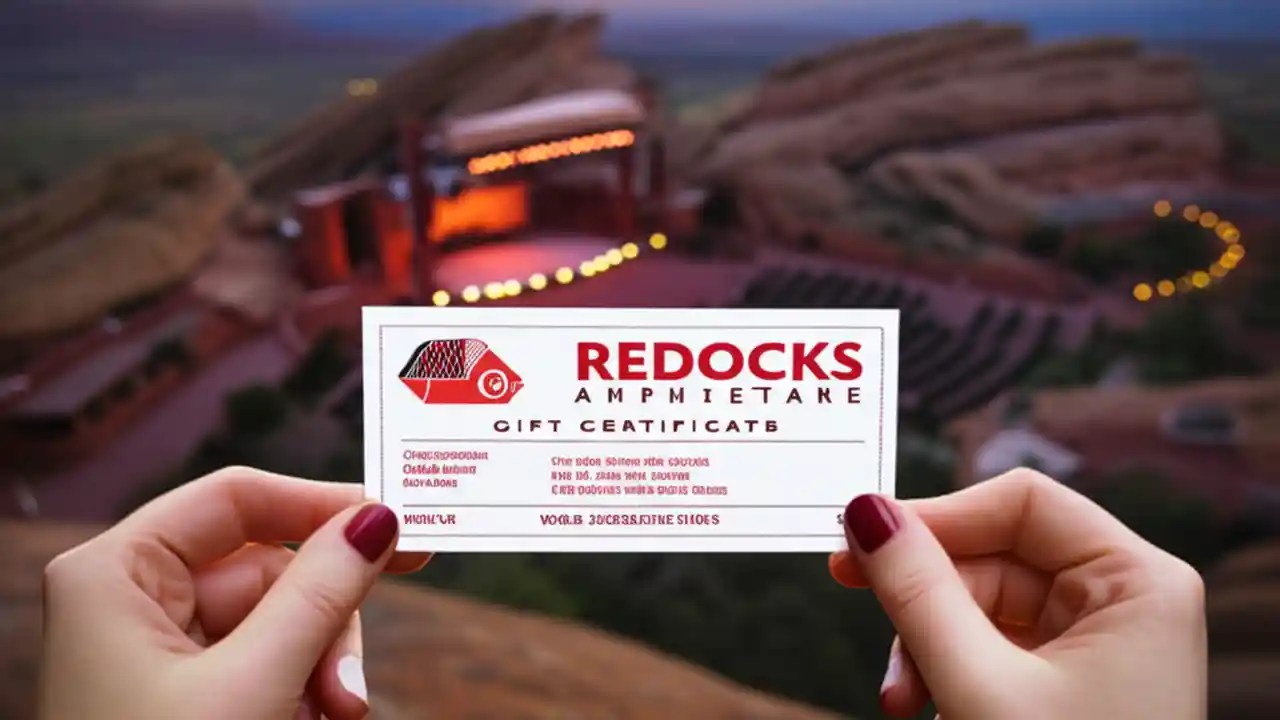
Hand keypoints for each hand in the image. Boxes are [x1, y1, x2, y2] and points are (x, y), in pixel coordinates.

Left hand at [39, 466, 431, 719]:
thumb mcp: (254, 685)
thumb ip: (321, 594)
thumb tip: (378, 519)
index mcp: (119, 573)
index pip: (237, 499)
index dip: (320, 505)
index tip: (396, 525)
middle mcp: (135, 600)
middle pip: (270, 568)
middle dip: (324, 625)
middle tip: (349, 688)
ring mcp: (160, 650)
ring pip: (280, 621)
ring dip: (319, 668)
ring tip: (332, 719)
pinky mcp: (186, 694)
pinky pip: (267, 664)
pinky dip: (300, 692)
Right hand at [829, 468, 1206, 718]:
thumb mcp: (978, 685)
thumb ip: (917, 592)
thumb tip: (865, 512)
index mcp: (1137, 583)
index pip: (1023, 503)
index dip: (940, 514)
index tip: (866, 536)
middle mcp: (1123, 601)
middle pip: (994, 554)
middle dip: (923, 596)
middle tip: (849, 590)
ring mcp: (1096, 644)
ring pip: (981, 604)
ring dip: (925, 643)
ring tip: (901, 699)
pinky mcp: (1067, 682)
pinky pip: (989, 646)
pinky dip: (945, 670)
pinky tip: (922, 707)